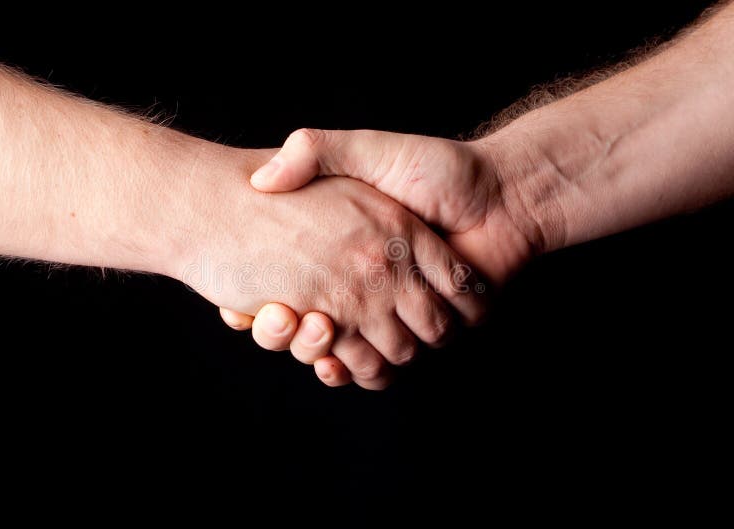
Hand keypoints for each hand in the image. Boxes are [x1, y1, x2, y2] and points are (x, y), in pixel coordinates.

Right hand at [221, 130, 542, 385]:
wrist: (505, 196)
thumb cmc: (437, 168)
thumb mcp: (365, 149)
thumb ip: (315, 151)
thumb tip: (261, 177)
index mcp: (348, 244)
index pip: (288, 279)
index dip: (264, 299)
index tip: (244, 300)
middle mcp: (366, 279)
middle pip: (307, 322)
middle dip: (284, 330)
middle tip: (272, 315)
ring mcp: (391, 307)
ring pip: (337, 348)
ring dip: (314, 351)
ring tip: (299, 328)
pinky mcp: (418, 331)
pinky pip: (378, 364)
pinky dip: (353, 370)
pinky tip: (332, 360)